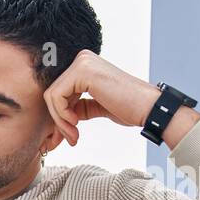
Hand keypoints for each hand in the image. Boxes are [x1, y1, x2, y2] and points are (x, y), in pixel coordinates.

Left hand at [42, 50, 164, 146]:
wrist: (147, 108)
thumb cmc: (127, 108)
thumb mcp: (95, 106)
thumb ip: (76, 107)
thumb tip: (55, 119)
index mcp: (84, 65)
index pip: (58, 91)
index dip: (58, 116)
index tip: (67, 136)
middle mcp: (81, 59)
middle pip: (51, 94)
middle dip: (58, 121)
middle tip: (70, 139)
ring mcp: (82, 62)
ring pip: (51, 96)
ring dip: (60, 121)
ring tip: (74, 135)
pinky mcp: (82, 71)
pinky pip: (56, 96)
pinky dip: (62, 115)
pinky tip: (77, 122)